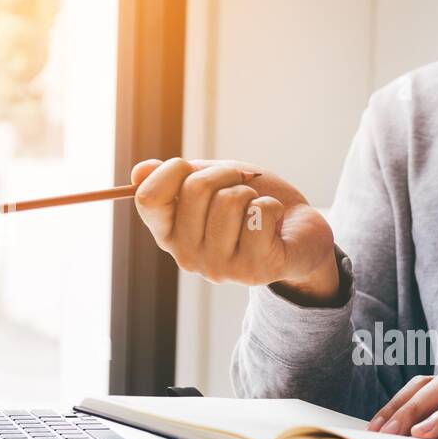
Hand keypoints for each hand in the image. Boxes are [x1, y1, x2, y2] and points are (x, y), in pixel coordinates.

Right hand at [131, 158, 342, 305]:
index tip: (194, 168)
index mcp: (169, 234)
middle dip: (225, 173)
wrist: (298, 234)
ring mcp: (220, 268)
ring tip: (256, 209)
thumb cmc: (251, 206)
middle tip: (241, 184)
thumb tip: (139, 172)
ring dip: (251, 193)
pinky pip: (259, 213)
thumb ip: (178, 179)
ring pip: (229, 200)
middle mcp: (188, 257)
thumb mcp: (212, 184)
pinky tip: (274, 223)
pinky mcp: (254, 270)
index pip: (148, 198)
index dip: (172, 169)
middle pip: (193, 189)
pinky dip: (272, 206)